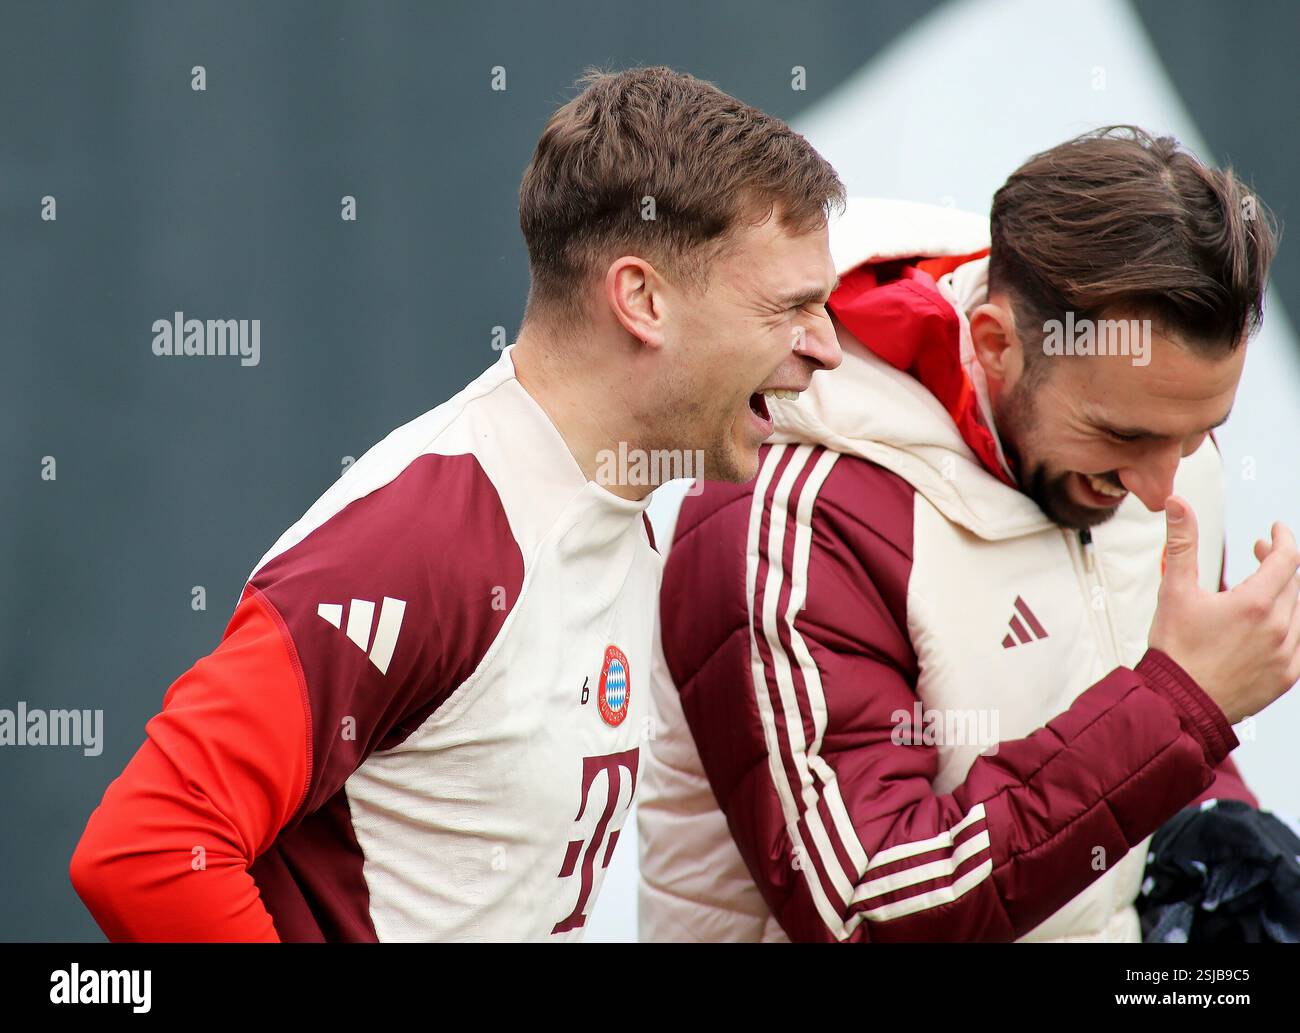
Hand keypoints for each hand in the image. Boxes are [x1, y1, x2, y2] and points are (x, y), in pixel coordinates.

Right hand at [1148, 495, 1299, 723]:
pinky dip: (1291, 626)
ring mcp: (1287, 655)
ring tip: (1262, 590)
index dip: (1282, 539)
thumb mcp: (1174, 591)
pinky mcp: (1287, 676)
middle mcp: (1279, 628)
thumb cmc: (1174, 649)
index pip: (1287, 558)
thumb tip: (1178, 503)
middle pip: (1294, 583)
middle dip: (1278, 563)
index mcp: (1255, 603)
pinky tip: (1271, 625)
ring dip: (1285, 595)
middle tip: (1258, 553)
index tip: (1273, 531)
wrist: (1178, 703)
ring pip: (1299, 612)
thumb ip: (1182, 543)